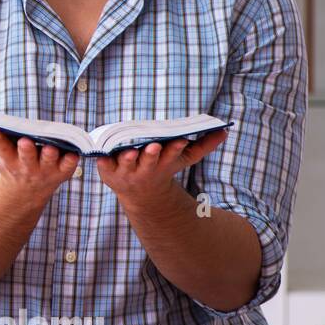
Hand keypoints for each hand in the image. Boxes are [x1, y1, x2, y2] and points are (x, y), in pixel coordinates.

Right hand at [0, 118, 78, 206]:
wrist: (28, 189)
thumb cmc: (6, 162)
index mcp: (8, 158)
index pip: (1, 148)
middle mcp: (27, 165)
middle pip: (26, 157)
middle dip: (26, 151)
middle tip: (26, 142)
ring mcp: (46, 169)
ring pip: (50, 161)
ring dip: (51, 155)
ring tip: (52, 147)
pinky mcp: (63, 171)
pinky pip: (70, 166)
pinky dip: (72, 160)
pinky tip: (74, 152)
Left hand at [94, 129, 228, 203]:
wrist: (140, 193)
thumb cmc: (162, 167)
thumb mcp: (183, 158)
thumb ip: (203, 145)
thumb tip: (224, 131)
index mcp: (163, 164)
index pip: (171, 155)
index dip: (175, 149)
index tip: (179, 141)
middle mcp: (145, 169)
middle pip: (149, 161)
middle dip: (152, 155)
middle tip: (154, 146)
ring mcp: (126, 171)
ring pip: (126, 163)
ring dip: (127, 158)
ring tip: (128, 151)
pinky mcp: (107, 171)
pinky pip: (103, 165)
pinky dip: (102, 161)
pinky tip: (100, 155)